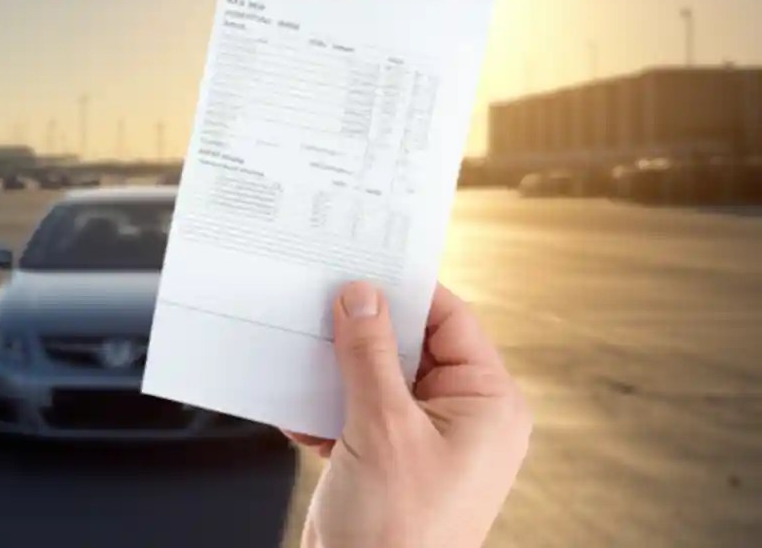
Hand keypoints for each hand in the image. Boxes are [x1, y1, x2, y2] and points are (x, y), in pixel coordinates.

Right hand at [289, 281, 531, 547]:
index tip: (361, 264)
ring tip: (298, 349)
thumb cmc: (398, 532)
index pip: (450, 319)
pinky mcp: (391, 459)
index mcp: (488, 403)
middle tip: (319, 296)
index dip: (405, 289)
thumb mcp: (381, 427)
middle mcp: (464, 418)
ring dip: (339, 367)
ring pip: (379, 376)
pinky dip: (328, 406)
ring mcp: (426, 439)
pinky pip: (359, 410)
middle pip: (412, 344)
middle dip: (363, 327)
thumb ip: (369, 354)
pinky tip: (296, 406)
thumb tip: (360, 295)